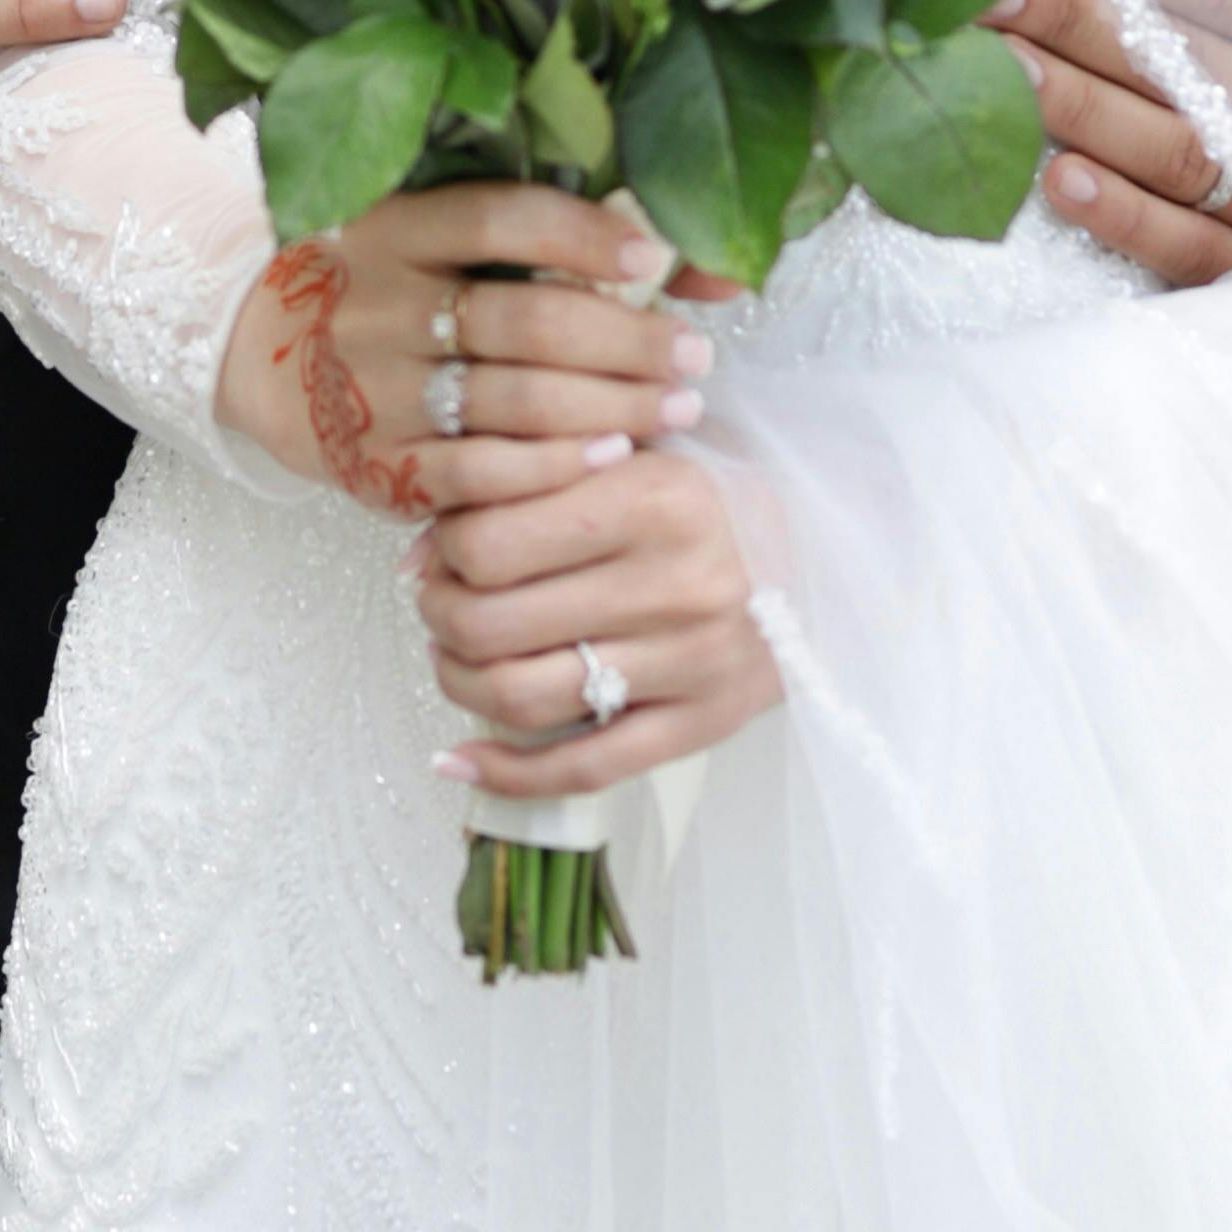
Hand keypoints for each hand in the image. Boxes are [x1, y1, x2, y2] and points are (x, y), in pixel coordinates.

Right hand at [213, 183, 701, 513]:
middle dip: (628, 340)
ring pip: (513, 401)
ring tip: (676, 405)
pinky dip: (555, 469)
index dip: (586, 236)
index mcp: (395, 225)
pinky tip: (611, 458)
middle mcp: (379, 301)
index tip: (657, 257)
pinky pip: (480, 475)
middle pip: (525, 320)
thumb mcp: (438, 235)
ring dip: (612, 407)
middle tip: (694, 354)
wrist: (260, 355)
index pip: (500, 217)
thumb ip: (550, 235)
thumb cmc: (386, 285)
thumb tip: (695, 258)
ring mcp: (373, 388)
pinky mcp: (375, 464)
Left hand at [413, 433, 783, 793]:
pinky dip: (507, 773)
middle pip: (493, 625)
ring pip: (524, 698)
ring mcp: (694, 662)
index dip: (445, 551)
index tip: (446, 549)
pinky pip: (584, 769)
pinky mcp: (704, 723)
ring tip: (455, 656)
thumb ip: (527, 483)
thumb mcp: (623, 457)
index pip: (490, 542)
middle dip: (440, 616)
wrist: (813, 550)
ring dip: (459, 682)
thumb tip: (418, 556)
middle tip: (438, 601)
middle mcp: (679, 583)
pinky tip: (458, 759)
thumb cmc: (696, 498)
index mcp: (654, 498)